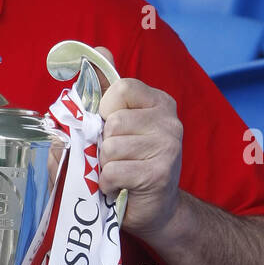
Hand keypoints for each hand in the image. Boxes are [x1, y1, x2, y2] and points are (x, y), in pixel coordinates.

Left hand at [92, 46, 182, 239]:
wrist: (154, 211)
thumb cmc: (125, 166)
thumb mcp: (109, 125)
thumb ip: (101, 91)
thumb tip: (95, 54)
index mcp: (156, 102)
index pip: (120, 87)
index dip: (105, 109)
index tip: (109, 126)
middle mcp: (168, 120)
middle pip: (113, 121)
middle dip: (103, 143)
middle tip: (114, 157)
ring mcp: (168, 146)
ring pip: (111, 147)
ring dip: (104, 165)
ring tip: (118, 173)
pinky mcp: (159, 173)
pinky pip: (114, 171)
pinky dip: (107, 183)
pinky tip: (119, 187)